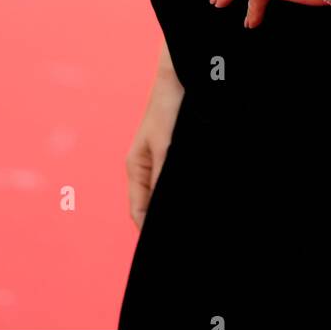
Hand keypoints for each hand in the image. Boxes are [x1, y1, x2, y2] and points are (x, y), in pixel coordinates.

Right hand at [124, 67, 183, 230]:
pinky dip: (179, 191)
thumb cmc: (166, 109)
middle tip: (178, 241)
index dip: (148, 231)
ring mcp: (159, 162)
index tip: (161, 249)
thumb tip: (162, 212)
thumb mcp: (165, 146)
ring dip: (171, 208)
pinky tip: (194, 198)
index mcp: (135, 169)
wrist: (177, 80)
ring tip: (184, 224)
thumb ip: (161, 179)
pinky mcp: (173, 155)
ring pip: (163, 194)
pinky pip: (172, 181)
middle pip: (150, 205)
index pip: (139, 211)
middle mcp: (145, 168)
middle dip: (161, 222)